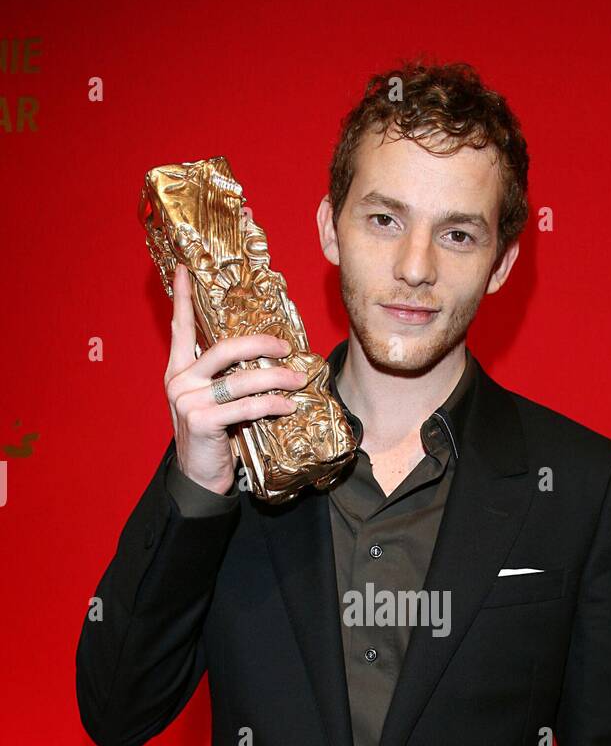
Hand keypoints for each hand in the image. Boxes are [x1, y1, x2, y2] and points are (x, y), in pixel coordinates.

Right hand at [163, 264, 307, 493]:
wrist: (198, 476)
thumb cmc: (212, 436)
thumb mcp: (212, 401)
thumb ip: (223, 378)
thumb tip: (263, 358)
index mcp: (178, 370)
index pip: (180, 328)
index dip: (183, 298)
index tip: (185, 269)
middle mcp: (179, 380)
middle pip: (224, 348)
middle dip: (260, 344)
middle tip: (286, 347)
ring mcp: (189, 400)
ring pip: (241, 378)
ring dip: (276, 378)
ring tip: (297, 380)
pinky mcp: (203, 421)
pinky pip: (247, 406)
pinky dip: (272, 405)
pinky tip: (288, 406)